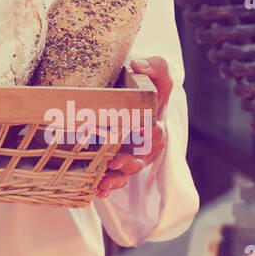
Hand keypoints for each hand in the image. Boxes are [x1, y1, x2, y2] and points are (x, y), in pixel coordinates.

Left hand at [96, 56, 172, 199]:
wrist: (130, 91)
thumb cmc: (144, 84)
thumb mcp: (155, 72)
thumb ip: (154, 67)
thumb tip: (137, 64)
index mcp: (154, 123)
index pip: (157, 133)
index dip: (150, 135)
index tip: (140, 132)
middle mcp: (144, 144)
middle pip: (142, 158)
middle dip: (129, 162)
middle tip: (115, 162)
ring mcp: (130, 154)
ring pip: (127, 172)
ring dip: (117, 179)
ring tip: (103, 183)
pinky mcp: (116, 160)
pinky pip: (114, 178)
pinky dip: (108, 186)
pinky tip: (97, 191)